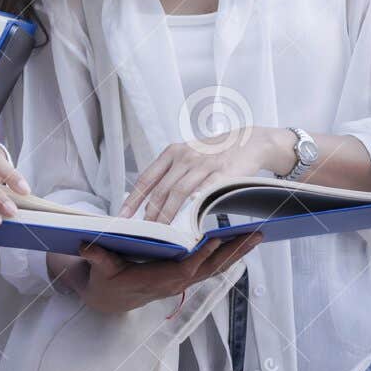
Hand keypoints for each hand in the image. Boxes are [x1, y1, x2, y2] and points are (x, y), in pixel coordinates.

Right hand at [65, 233, 261, 313]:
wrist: (110, 299)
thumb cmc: (105, 281)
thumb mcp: (98, 271)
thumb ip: (96, 258)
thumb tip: (86, 246)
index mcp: (157, 280)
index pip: (185, 269)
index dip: (201, 255)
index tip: (216, 238)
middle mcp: (175, 282)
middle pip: (210, 268)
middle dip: (232, 252)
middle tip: (254, 233)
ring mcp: (183, 281)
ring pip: (216, 268)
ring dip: (237, 253)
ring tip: (258, 235)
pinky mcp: (187, 277)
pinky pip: (212, 267)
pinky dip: (229, 255)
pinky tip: (242, 243)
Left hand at [119, 126, 291, 223]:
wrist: (247, 141)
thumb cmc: (213, 153)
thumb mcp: (186, 155)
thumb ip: (169, 172)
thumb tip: (147, 197)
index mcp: (172, 152)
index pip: (147, 178)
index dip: (133, 199)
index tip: (123, 215)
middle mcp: (185, 156)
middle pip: (161, 189)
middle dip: (150, 212)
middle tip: (144, 229)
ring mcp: (204, 164)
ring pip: (179, 193)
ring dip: (168, 213)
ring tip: (161, 229)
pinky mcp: (222, 173)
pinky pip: (204, 192)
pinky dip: (194, 207)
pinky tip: (188, 220)